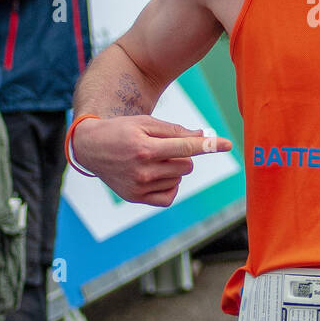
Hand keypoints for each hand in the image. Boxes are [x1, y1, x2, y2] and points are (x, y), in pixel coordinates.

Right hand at [73, 114, 231, 205]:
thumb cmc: (122, 130)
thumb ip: (175, 130)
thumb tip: (203, 135)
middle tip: (163, 148)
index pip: (185, 147)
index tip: (227, 144)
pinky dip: (170, 186)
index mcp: (145, 148)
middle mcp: (142, 170)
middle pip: (185, 165)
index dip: (208, 145)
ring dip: (173, 169)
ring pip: (178, 179)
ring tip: (153, 159)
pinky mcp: (136, 197)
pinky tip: (158, 175)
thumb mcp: (145, 123)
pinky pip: (169, 196)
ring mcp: (139, 187)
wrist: (92, 148)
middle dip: (182, 155)